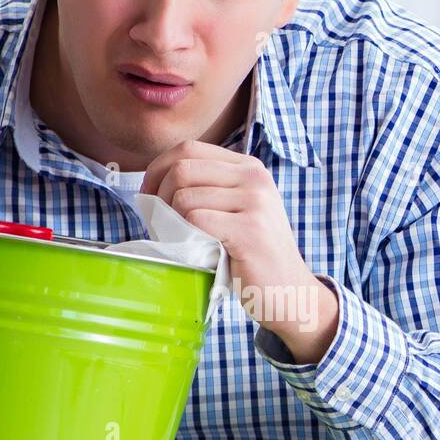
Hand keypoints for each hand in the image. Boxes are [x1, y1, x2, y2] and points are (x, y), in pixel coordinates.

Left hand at [140, 139, 338, 362]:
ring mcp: (255, 202)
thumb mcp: (238, 209)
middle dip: (159, 195)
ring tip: (179, 238)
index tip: (149, 195)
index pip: (189, 149)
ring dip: (170, 220)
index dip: (158, 169)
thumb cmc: (253, 254)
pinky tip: (194, 249)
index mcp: (249, 167)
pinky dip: (185, 236)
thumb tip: (155, 181)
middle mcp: (254, 178)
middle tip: (158, 222)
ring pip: (184, 196)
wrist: (289, 291)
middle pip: (182, 168)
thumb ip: (209, 188)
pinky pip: (196, 219)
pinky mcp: (249, 230)